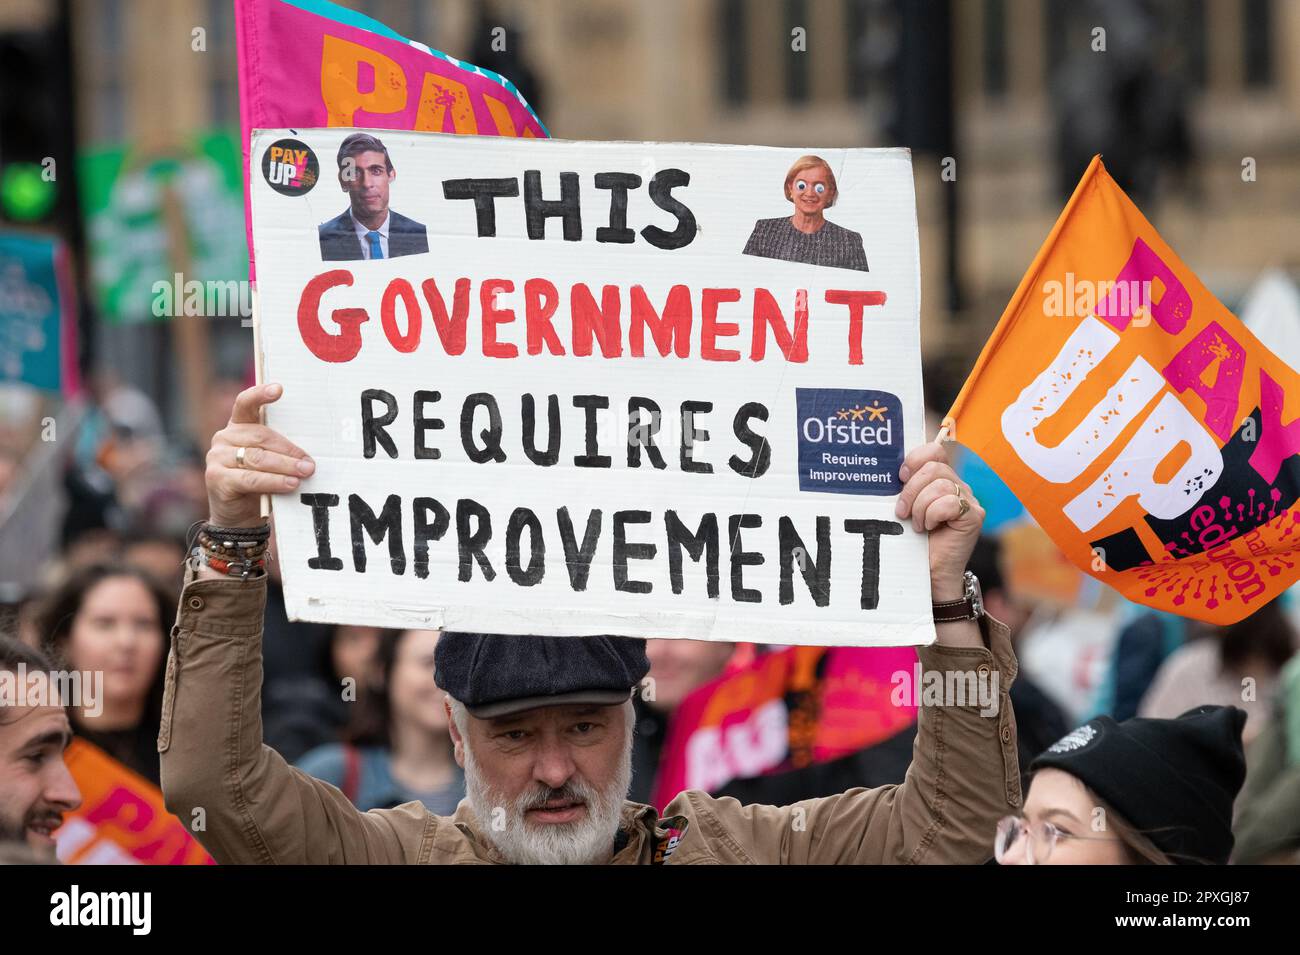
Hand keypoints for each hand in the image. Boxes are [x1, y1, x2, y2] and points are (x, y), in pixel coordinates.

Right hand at [206, 383, 313, 527]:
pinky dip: (274, 482)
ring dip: (285, 466)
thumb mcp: (270, 461)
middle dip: (289, 450)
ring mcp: (216, 457)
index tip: (279, 388)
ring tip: (305, 472)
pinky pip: (250, 478)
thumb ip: (281, 450)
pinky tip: (290, 484)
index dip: (260, 394)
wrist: (237, 515)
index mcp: (238, 426)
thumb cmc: (260, 482)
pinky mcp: (216, 478)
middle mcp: (224, 437)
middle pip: (260, 437)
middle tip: (310, 463)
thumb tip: (310, 453)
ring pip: (257, 458)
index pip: (245, 403)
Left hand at [895, 442, 984, 601]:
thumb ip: (906, 486)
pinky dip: (932, 515)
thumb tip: (894, 470)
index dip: (915, 460)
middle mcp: (960, 486)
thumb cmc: (913, 541)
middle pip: (934, 468)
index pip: (935, 450)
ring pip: (939, 486)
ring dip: (920, 507)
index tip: (900, 478)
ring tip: (917, 524)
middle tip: (902, 512)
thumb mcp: (905, 507)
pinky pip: (948, 503)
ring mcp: (970, 501)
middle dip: (910, 490)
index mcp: (943, 479)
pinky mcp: (973, 516)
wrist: (927, 573)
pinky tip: (929, 528)